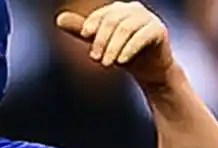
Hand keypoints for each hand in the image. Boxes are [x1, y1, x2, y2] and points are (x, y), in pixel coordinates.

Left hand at [56, 2, 175, 85]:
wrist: (149, 69)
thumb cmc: (121, 52)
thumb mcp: (98, 42)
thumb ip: (80, 30)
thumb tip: (58, 19)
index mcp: (119, 9)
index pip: (102, 14)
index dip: (92, 23)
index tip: (85, 36)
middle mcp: (134, 10)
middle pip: (113, 20)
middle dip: (101, 40)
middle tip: (94, 58)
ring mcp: (148, 19)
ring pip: (126, 29)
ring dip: (113, 47)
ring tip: (106, 63)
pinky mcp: (159, 31)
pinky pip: (142, 37)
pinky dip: (129, 49)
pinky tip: (121, 61)